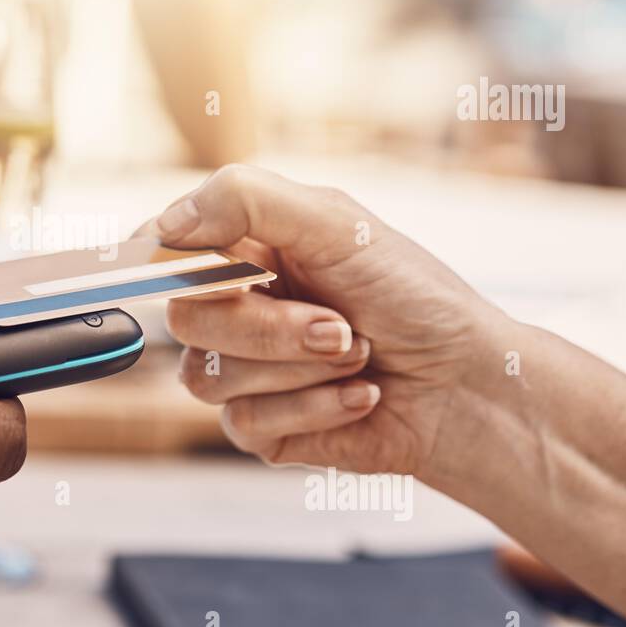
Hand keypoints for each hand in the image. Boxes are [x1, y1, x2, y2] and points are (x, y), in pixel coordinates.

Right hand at [150, 164, 509, 478]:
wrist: (468, 386)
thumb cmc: (415, 297)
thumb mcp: (338, 223)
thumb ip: (247, 199)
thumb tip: (168, 223)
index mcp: (247, 249)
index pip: (167, 248)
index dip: (157, 257)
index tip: (166, 263)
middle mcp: (237, 307)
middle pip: (183, 318)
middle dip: (269, 327)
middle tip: (340, 326)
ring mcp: (244, 371)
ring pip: (208, 375)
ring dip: (299, 369)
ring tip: (358, 357)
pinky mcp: (261, 427)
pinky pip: (243, 422)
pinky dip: (314, 408)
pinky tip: (360, 397)